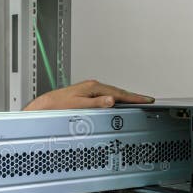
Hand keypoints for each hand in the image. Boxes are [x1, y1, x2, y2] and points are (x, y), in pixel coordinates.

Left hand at [23, 79, 153, 110]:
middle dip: (133, 96)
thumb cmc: (58, 106)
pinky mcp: (87, 94)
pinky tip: (118, 103)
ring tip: (137, 102)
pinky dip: (116, 99)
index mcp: (93, 87)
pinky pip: (106, 96)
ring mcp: (90, 89)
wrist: (45, 106)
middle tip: (147, 101)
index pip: (118, 93)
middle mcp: (92, 86)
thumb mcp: (78, 106)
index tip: (146, 100)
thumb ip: (96, 103)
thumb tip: (111, 100)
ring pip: (113, 94)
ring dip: (125, 98)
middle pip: (118, 92)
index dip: (134, 97)